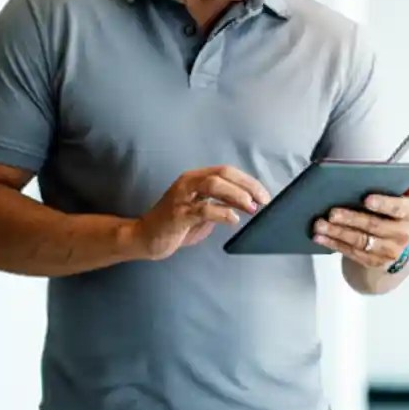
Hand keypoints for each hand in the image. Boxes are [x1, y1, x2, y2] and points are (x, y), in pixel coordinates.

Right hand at [131, 165, 271, 260]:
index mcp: (195, 178)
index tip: (264, 195)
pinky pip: (203, 209)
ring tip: (251, 207)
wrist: (144, 238)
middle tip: (263, 201)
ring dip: (236, 195)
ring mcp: (181, 197)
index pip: (227, 171)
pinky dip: (222, 213)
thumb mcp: (202, 212)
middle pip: (223, 174)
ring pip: (213, 185)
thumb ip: (221, 205)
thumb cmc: (174, 225)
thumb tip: (249, 205)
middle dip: (247, 186)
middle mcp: (188, 182)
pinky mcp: (177, 214)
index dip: (248, 181)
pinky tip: (233, 220)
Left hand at [313, 168, 408, 268]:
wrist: (400, 250)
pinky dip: (334, 244)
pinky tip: (319, 237)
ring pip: (361, 241)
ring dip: (337, 233)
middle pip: (375, 226)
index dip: (384, 204)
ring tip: (319, 224)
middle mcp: (403, 234)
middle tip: (331, 211)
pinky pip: (352, 253)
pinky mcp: (375, 263)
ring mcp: (390, 252)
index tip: (366, 199)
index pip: (400, 207)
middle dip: (351, 218)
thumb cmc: (394, 215)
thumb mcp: (404, 200)